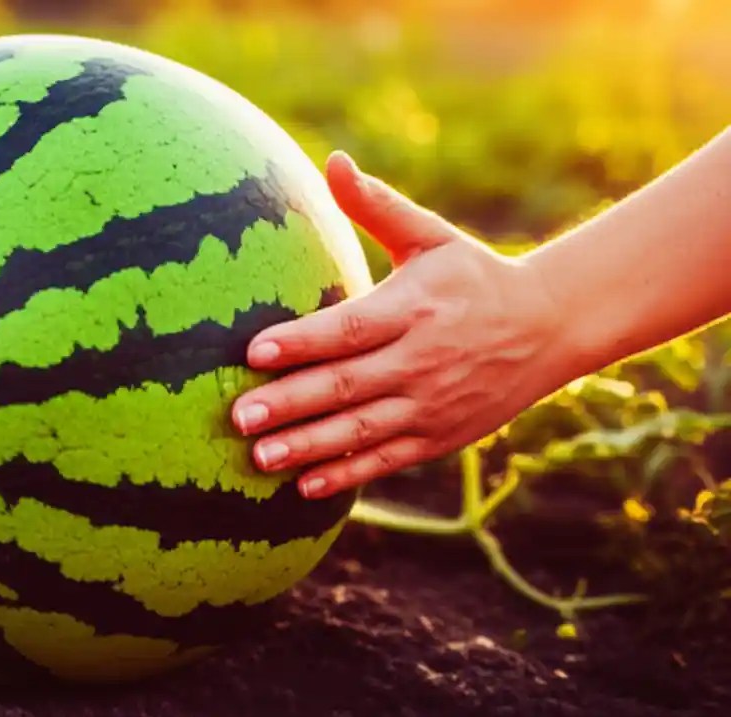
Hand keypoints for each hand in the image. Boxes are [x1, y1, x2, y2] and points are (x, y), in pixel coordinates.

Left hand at [231, 151, 566, 499]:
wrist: (550, 326)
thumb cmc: (474, 275)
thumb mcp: (430, 237)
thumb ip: (376, 206)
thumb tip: (334, 160)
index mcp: (413, 309)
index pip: (349, 329)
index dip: (302, 342)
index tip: (254, 350)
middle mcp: (421, 360)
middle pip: (345, 386)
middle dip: (290, 403)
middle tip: (239, 416)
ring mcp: (431, 405)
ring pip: (359, 431)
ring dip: (307, 446)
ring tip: (259, 457)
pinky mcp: (439, 438)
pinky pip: (385, 459)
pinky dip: (347, 474)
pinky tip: (305, 484)